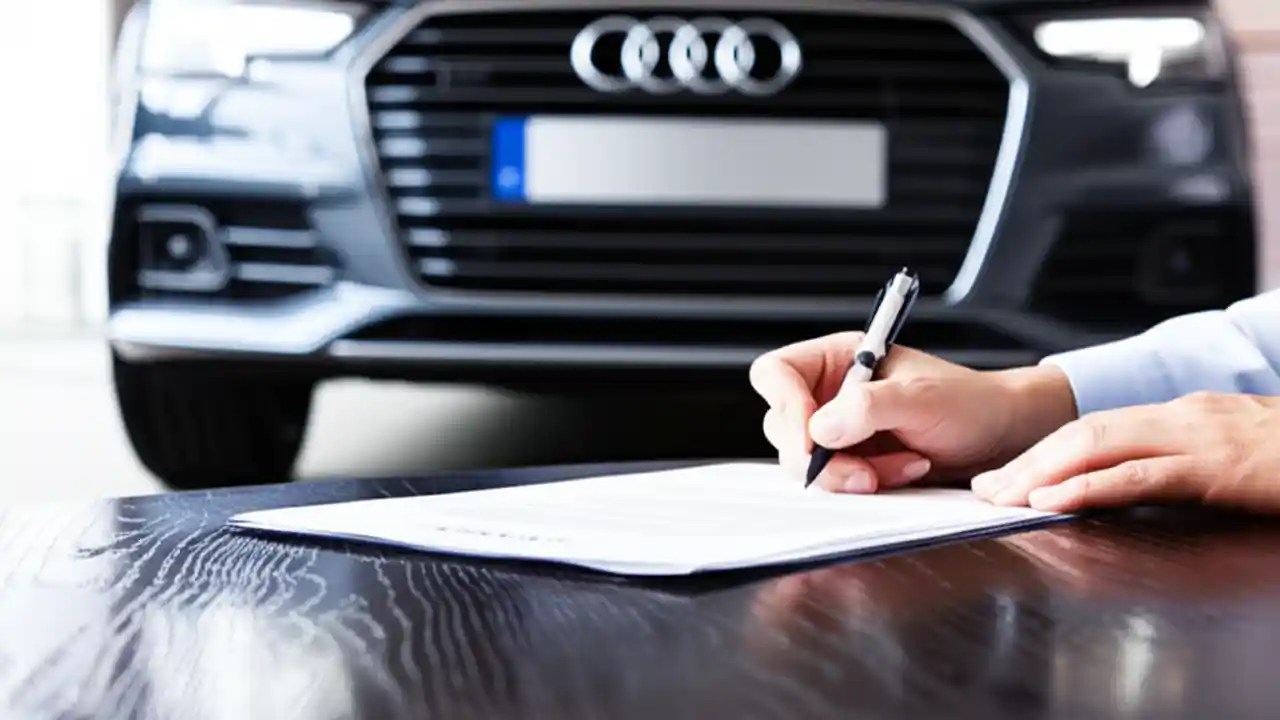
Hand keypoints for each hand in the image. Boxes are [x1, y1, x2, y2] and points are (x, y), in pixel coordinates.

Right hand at [749, 333, 1077, 491]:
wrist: (1001, 437)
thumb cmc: (969, 402)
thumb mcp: (922, 398)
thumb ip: (869, 407)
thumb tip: (820, 431)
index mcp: (837, 359)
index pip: (777, 375)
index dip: (786, 406)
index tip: (814, 439)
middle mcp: (829, 393)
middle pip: (784, 427)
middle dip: (825, 458)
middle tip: (866, 473)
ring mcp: (837, 431)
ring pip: (805, 462)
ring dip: (850, 474)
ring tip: (904, 465)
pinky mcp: (851, 462)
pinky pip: (833, 482)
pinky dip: (865, 484)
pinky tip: (903, 472)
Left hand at [972, 392, 1279, 513]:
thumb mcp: (1227, 454)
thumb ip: (1177, 461)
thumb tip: (1124, 482)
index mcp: (1179, 414)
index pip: (1093, 427)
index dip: (1042, 451)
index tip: (1004, 476)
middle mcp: (1180, 415)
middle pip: (1083, 432)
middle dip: (1028, 461)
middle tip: (984, 489)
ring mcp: (1198, 435)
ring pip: (1100, 445)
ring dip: (1044, 471)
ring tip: (1005, 496)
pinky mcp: (1217, 464)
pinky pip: (1142, 474)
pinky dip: (1092, 485)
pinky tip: (1058, 499)